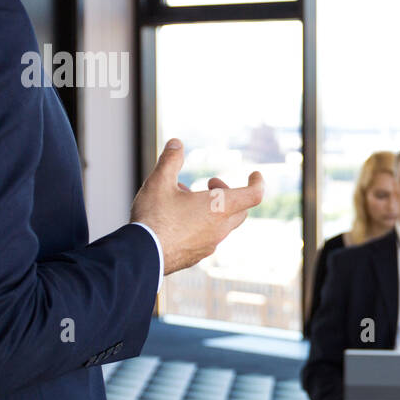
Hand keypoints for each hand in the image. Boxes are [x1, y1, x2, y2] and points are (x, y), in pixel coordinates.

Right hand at [131, 139, 264, 275]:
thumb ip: (170, 160)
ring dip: (211, 208)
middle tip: (211, 184)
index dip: (258, 183)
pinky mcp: (196, 256)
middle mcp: (220, 228)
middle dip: (229, 193)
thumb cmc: (154, 218)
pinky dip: (201, 224)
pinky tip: (178, 219)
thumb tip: (176, 143)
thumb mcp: (160, 182)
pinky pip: (207, 237)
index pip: (253, 195)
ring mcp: (209, 244)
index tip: (255, 175)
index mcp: (220, 208)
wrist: (141, 256)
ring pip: (221, 224)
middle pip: (239, 209)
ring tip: (186, 197)